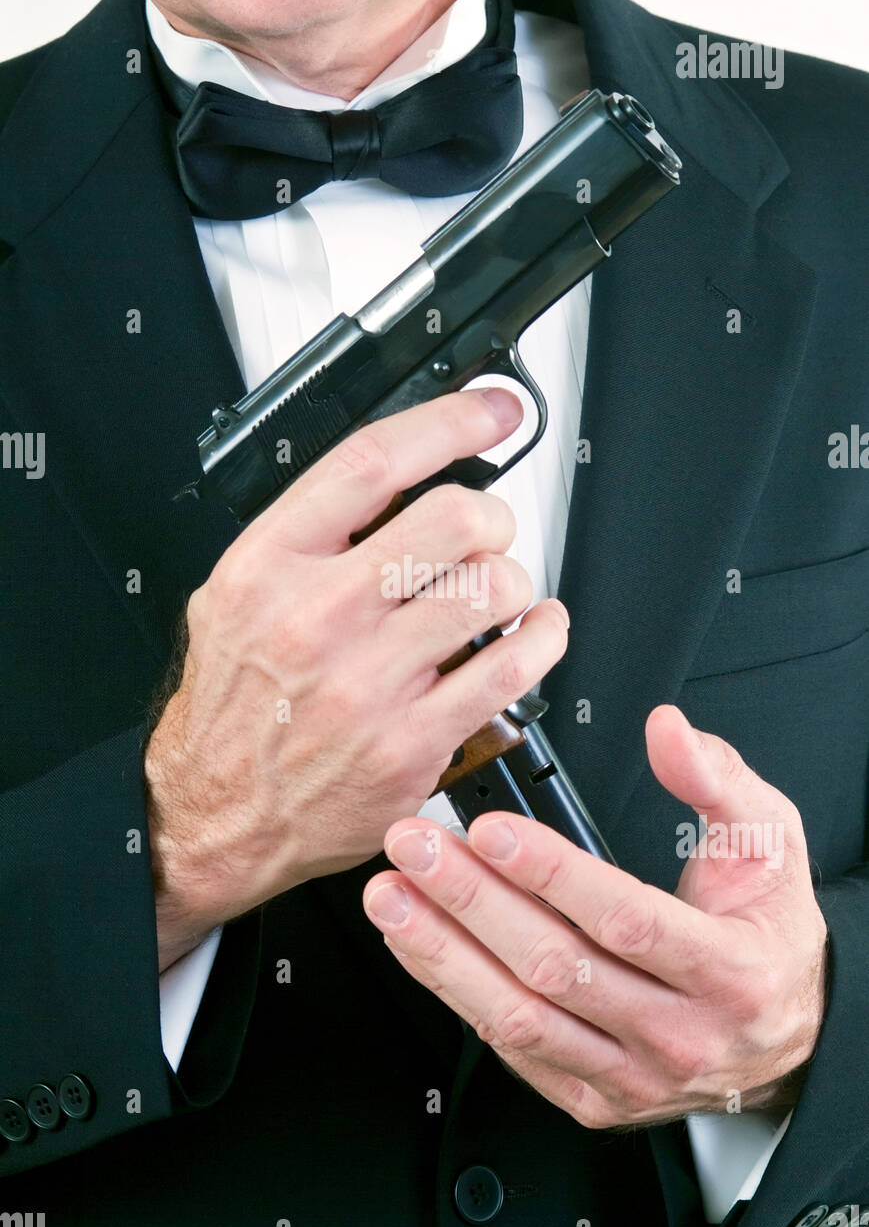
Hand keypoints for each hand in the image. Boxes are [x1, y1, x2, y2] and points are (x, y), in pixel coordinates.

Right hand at [145, 387, 570, 969]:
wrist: (219, 814)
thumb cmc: (235, 707)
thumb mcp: (237, 596)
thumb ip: (309, 536)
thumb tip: (403, 477)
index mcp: (269, 567)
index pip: (373, 463)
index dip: (449, 422)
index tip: (490, 412)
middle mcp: (317, 619)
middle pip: (452, 517)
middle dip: (492, 513)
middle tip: (487, 530)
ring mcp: (368, 684)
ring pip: (492, 588)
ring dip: (514, 578)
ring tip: (498, 589)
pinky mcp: (412, 743)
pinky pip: (511, 669)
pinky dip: (542, 637)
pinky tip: (535, 630)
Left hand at [363, 705, 827, 1125]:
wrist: (788, 1031)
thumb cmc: (768, 933)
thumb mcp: (768, 842)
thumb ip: (717, 780)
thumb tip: (667, 731)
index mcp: (726, 969)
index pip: (623, 919)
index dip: (550, 874)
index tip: (490, 830)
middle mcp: (677, 1033)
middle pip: (555, 966)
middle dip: (471, 900)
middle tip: (415, 848)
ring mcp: (629, 1074)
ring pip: (520, 1016)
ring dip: (443, 952)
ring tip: (392, 897)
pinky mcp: (592, 1096)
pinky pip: (512, 1048)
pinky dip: (456, 992)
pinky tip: (419, 945)